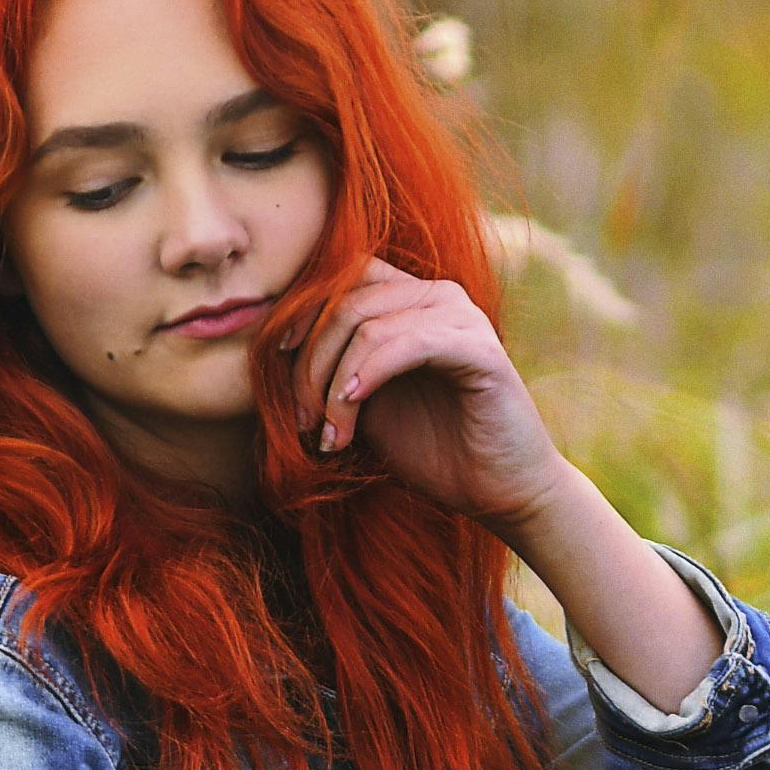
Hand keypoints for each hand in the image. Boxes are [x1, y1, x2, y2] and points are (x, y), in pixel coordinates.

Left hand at [292, 258, 565, 527]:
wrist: (498, 491)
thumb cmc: (432, 449)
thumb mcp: (363, 404)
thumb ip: (329, 370)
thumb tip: (270, 352)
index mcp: (410, 300)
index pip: (341, 278)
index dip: (300, 313)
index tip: (275, 363)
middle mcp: (436, 296)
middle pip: (346, 300)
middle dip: (309, 361)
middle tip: (303, 419)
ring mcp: (461, 317)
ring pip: (368, 323)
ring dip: (333, 380)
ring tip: (331, 432)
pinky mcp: (479, 350)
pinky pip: (408, 342)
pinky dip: (369, 372)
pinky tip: (353, 404)